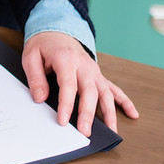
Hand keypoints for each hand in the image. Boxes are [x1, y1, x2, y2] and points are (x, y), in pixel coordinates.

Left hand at [21, 31, 138, 136]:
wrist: (57, 31)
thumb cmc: (44, 45)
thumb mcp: (31, 57)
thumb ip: (35, 78)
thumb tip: (40, 98)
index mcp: (66, 59)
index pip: (68, 85)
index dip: (67, 104)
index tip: (63, 121)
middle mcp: (84, 65)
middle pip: (90, 91)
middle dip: (88, 113)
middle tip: (85, 131)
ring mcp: (94, 70)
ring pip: (105, 92)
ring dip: (110, 112)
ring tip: (112, 130)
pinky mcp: (98, 75)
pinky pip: (114, 88)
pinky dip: (124, 101)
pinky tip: (132, 114)